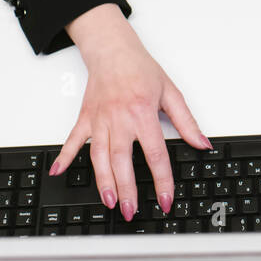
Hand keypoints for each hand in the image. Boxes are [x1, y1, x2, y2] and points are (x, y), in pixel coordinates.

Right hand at [49, 3, 210, 221]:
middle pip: (122, 160)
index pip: (155, 153)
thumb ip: (186, 121)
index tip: (165, 199)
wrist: (113, 50)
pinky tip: (58, 171)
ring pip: (98, 156)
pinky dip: (64, 156)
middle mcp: (119, 118)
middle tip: (131, 210)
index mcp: (143, 113)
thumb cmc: (141, 69)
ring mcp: (99, 119)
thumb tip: (202, 143)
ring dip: (103, 181)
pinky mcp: (85, 117)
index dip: (162, 180)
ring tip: (108, 202)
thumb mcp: (171, 92)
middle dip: (126, 189)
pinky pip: (73, 139)